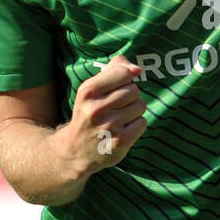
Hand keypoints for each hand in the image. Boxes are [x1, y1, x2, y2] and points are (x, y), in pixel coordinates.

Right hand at [55, 56, 146, 176]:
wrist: (76, 150)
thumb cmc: (89, 113)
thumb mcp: (92, 89)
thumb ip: (113, 70)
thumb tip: (136, 69)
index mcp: (88, 92)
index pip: (123, 73)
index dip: (126, 77)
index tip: (120, 85)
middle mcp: (96, 109)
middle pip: (134, 90)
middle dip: (130, 96)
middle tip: (117, 106)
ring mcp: (109, 126)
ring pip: (141, 106)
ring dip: (134, 111)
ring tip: (119, 118)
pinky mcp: (120, 141)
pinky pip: (142, 122)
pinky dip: (136, 125)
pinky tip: (123, 129)